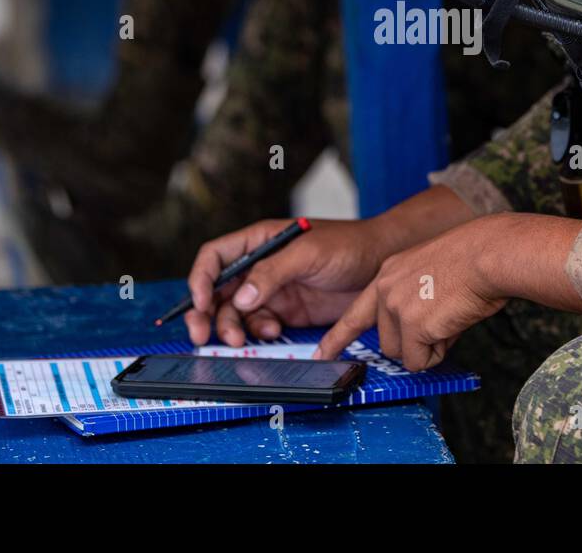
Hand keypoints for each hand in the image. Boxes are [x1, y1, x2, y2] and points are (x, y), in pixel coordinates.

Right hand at [183, 186, 476, 346]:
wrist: (382, 263)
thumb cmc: (348, 245)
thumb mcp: (308, 253)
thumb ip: (273, 272)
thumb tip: (241, 297)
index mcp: (258, 241)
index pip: (215, 257)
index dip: (200, 279)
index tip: (199, 303)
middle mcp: (260, 266)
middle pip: (218, 291)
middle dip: (207, 314)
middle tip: (203, 336)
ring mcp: (273, 290)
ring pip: (237, 313)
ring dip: (233, 328)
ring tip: (241, 339)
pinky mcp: (288, 311)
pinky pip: (261, 326)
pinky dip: (259, 334)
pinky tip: (273, 333)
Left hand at [315, 213, 581, 369]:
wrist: (489, 254)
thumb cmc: (473, 260)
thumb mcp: (429, 271)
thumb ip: (413, 299)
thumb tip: (418, 337)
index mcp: (388, 273)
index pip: (356, 311)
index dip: (338, 336)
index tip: (322, 355)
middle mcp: (386, 289)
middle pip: (386, 342)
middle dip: (413, 343)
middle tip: (440, 323)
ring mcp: (397, 308)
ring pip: (403, 355)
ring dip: (427, 348)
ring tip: (448, 320)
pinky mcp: (414, 327)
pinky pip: (422, 361)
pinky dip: (440, 352)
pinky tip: (453, 326)